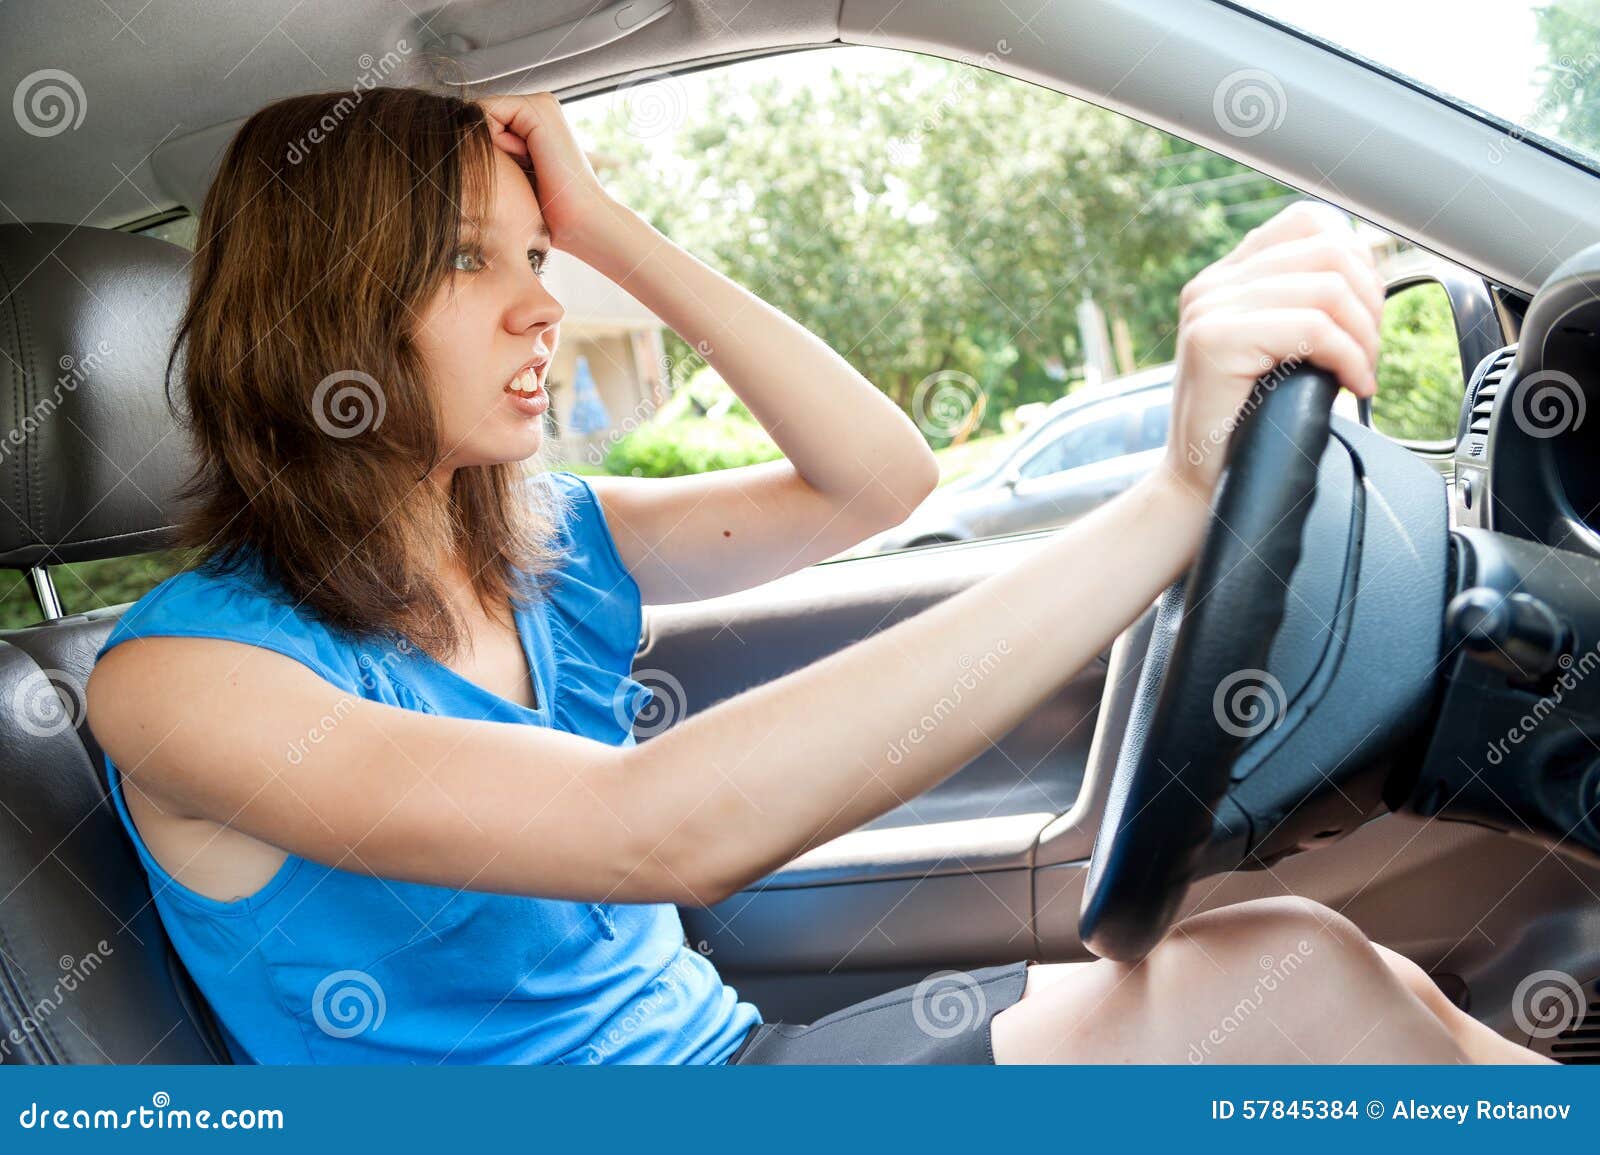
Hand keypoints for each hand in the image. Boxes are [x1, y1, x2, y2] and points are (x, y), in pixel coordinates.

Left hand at [479, 92, 618, 260]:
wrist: (582, 221)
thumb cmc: (551, 209)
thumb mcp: (514, 174)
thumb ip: (493, 152)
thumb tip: (455, 143)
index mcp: (536, 120)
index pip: (483, 120)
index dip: (482, 149)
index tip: (514, 175)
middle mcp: (539, 106)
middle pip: (479, 116)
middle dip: (487, 148)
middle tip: (523, 172)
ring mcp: (540, 103)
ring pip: (481, 114)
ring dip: (491, 147)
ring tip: (526, 167)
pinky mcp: (537, 108)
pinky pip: (488, 113)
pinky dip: (496, 141)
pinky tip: (525, 159)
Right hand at [1161, 201, 1382, 499]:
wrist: (1200, 483)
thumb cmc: (1245, 426)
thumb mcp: (1279, 351)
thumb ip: (1305, 306)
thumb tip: (1372, 274)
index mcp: (1225, 278)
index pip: (1307, 221)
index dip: (1357, 258)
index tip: (1365, 311)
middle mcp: (1211, 284)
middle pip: (1329, 250)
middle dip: (1371, 302)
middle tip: (1369, 352)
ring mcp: (1208, 309)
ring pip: (1328, 289)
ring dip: (1365, 336)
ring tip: (1361, 372)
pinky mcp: (1214, 341)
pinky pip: (1313, 329)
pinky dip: (1349, 357)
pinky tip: (1352, 385)